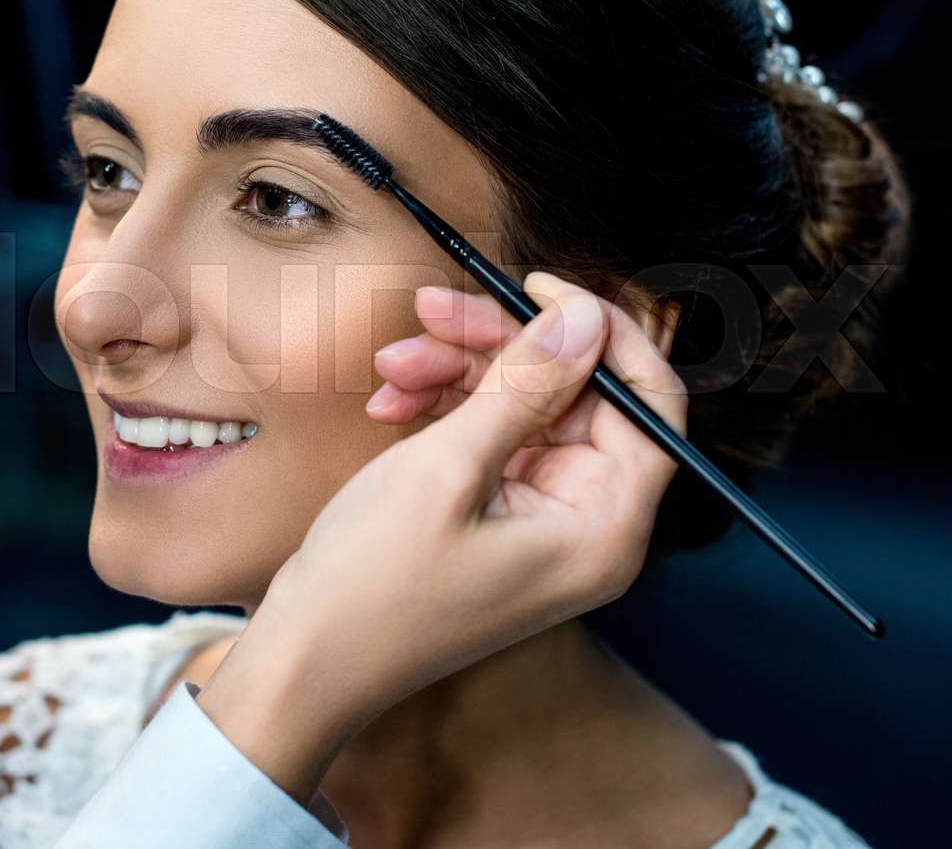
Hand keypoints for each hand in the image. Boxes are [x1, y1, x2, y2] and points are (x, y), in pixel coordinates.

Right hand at [196, 271, 686, 803]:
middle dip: (501, 347)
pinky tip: (390, 401)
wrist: (304, 663)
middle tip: (433, 309)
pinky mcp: (498, 518)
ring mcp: (541, 523)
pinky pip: (490, 437)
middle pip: (575, 397)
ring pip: (524, 407)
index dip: (601, 336)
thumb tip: (584, 319)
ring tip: (392, 364)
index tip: (538, 287)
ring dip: (459, 372)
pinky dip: (443, 409)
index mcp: (603, 528)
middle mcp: (586, 525)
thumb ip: (525, 387)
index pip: (648, 405)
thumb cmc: (373, 586)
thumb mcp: (448, 469)